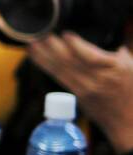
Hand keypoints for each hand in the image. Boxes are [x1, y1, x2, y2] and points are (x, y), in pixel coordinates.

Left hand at [27, 33, 132, 154]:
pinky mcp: (77, 95)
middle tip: (39, 32)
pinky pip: (58, 77)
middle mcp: (98, 79)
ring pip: (61, 69)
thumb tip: (112, 44)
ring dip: (43, 54)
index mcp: (114, 68)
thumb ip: (121, 55)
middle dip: (52, 46)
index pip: (91, 56)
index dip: (76, 44)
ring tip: (31, 42)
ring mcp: (86, 88)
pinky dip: (45, 65)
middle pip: (71, 60)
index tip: (65, 33)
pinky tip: (35, 56)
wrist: (130, 122)